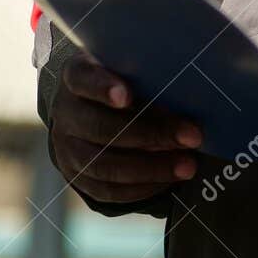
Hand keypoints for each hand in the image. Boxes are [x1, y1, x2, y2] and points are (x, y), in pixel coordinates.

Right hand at [50, 54, 202, 204]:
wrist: (88, 108)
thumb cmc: (122, 79)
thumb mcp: (129, 68)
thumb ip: (149, 78)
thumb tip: (189, 97)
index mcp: (76, 75)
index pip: (83, 78)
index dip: (103, 88)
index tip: (127, 97)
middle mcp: (66, 113)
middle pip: (101, 127)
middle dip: (151, 134)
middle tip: (192, 136)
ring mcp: (67, 148)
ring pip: (105, 165)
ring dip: (151, 168)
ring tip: (187, 165)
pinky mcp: (76, 176)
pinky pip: (107, 190)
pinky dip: (141, 188)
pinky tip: (169, 180)